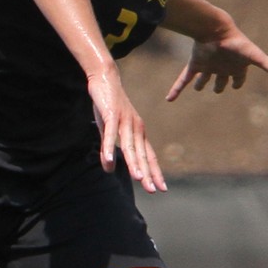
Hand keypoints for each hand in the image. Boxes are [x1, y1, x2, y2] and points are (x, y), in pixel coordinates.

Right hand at [88, 62, 165, 193]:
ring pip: (129, 146)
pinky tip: (108, 161)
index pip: (148, 156)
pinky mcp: (111, 115)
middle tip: (154, 190)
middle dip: (148, 173)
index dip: (155, 172)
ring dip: (134, 163)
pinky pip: (110, 134)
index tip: (161, 188)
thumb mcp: (109, 129)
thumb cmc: (109, 104)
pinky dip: (109, 148)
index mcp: (138, 132)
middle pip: (142, 155)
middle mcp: (135, 127)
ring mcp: (124, 121)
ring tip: (138, 179)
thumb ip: (108, 149)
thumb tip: (109, 169)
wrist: (106, 77)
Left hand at [166, 23, 267, 100]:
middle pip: (221, 79)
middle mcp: (221, 66)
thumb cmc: (236, 43)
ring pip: (202, 78)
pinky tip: (169, 99)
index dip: (238, 82)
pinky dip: (177, 89)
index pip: (239, 78)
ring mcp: (207, 65)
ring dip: (200, 83)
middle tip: (218, 89)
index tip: (237, 86)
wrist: (215, 29)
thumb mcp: (255, 57)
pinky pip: (183, 79)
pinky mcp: (194, 63)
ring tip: (198, 87)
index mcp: (235, 66)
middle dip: (220, 85)